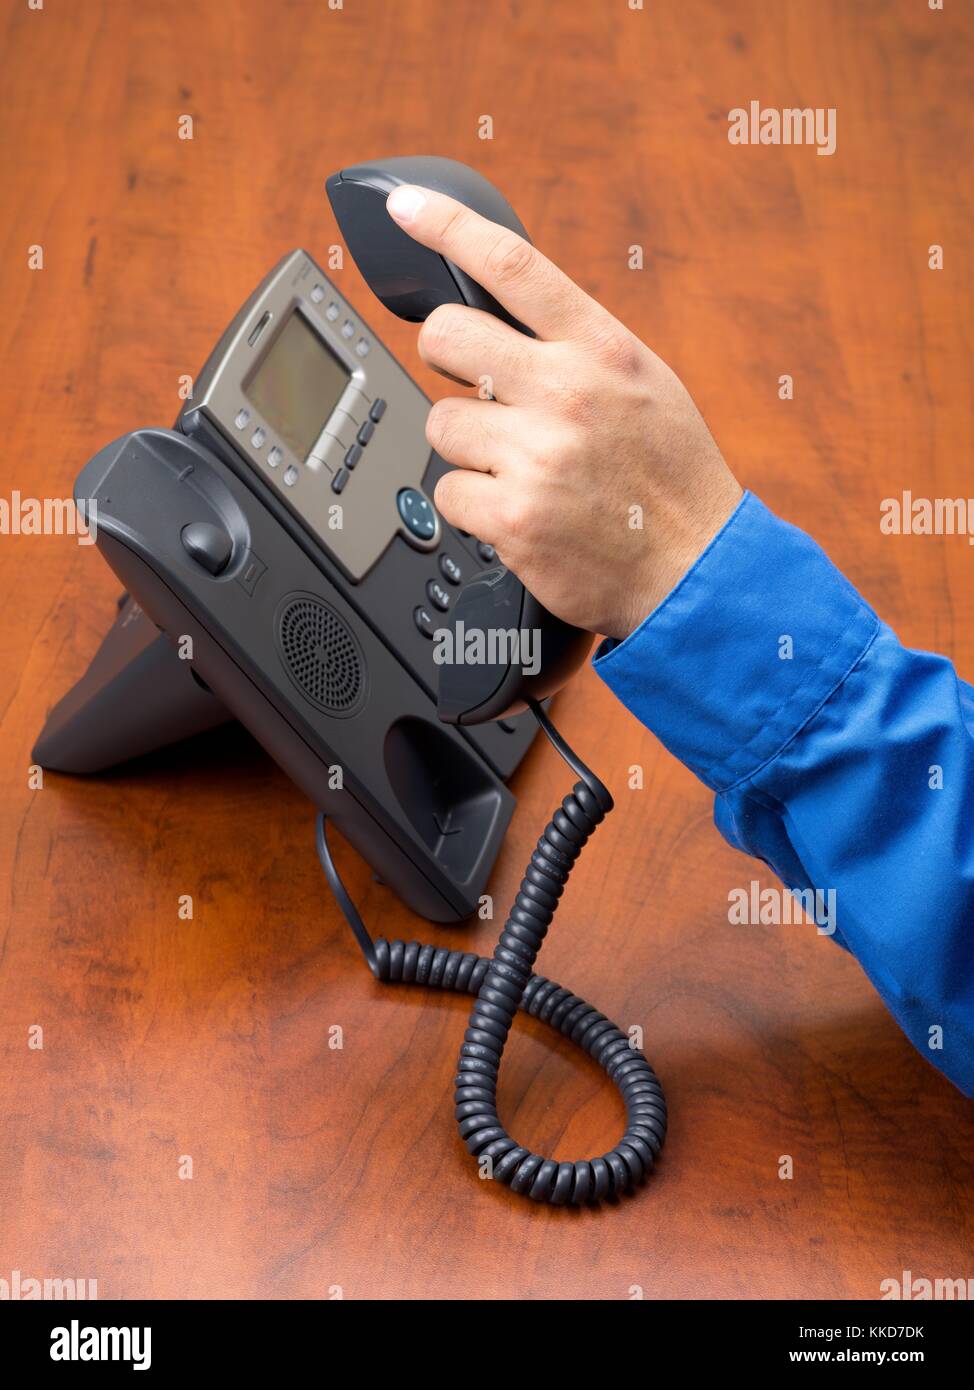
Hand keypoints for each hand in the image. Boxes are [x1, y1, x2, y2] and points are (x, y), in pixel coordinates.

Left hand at [386, 184, 742, 640]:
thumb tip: (504, 318)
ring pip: (442, 423)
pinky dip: (474, 507)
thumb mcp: (645, 385)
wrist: (695, 571)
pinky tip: (518, 512)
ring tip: (523, 471)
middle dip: (447, 363)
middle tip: (477, 390)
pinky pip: (447, 493)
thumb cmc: (670, 481)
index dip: (446, 225)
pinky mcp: (513, 516)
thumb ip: (579, 349)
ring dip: (470, 450)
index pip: (510, 265)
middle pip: (444, 339)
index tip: (404, 207)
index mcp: (602, 350)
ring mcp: (537, 455)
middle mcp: (567, 393)